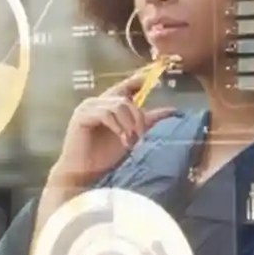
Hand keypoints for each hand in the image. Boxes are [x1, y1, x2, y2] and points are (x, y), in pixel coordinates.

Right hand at [49, 68, 176, 188]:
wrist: (83, 174)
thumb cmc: (104, 157)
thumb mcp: (132, 136)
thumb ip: (148, 121)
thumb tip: (172, 111)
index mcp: (107, 104)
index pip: (125, 86)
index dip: (138, 80)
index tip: (153, 80)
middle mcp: (96, 102)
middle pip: (125, 99)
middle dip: (138, 117)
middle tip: (140, 137)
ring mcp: (87, 108)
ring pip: (118, 105)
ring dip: (129, 123)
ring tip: (129, 141)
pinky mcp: (81, 117)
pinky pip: (105, 113)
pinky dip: (117, 126)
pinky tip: (121, 138)